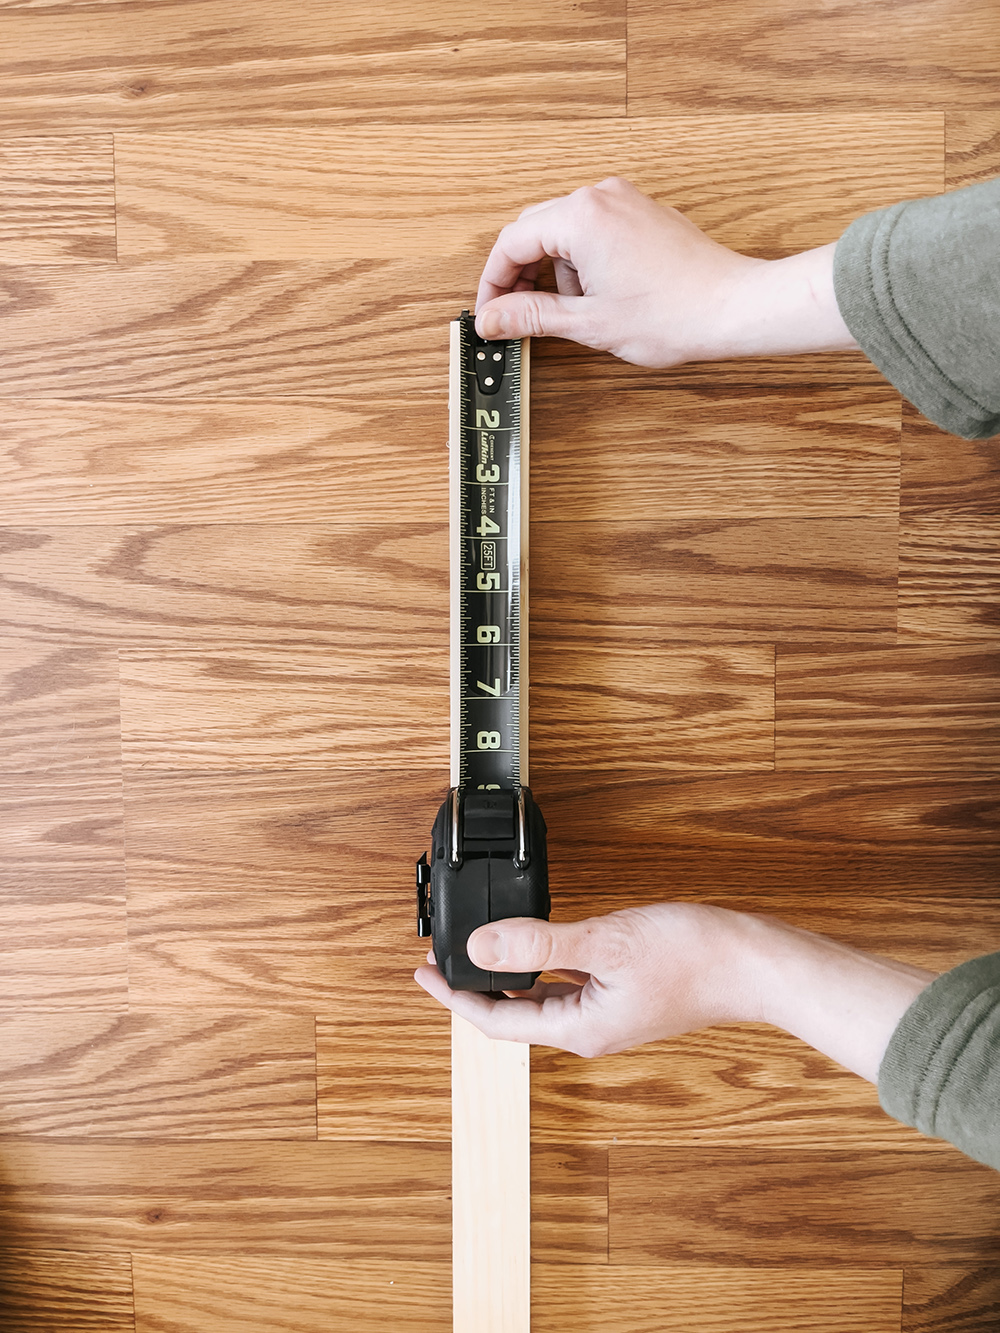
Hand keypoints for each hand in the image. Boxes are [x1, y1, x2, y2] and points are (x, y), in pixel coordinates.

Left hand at [413, 904, 937, 1079]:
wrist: (752, 964)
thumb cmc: (691, 957)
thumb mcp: (604, 942)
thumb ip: (539, 943)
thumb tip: (479, 946)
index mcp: (578, 1029)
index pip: (496, 1023)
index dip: (454, 998)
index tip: (421, 975)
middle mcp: (588, 1030)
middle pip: (513, 1016)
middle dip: (474, 990)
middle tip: (439, 963)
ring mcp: (607, 1015)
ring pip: (538, 1001)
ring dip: (505, 980)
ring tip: (476, 955)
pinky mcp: (623, 996)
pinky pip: (565, 986)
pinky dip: (539, 969)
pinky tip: (537, 947)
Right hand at [475, 176, 856, 365]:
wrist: (733, 308)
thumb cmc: (674, 314)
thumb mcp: (589, 322)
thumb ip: (531, 316)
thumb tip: (491, 319)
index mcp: (580, 218)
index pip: (511, 243)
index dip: (493, 283)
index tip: (490, 315)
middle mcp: (600, 197)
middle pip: (533, 230)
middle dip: (520, 276)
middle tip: (517, 317)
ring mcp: (624, 201)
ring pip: (563, 231)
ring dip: (554, 272)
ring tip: (575, 313)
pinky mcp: (642, 213)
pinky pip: (593, 230)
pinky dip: (582, 262)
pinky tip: (598, 297)